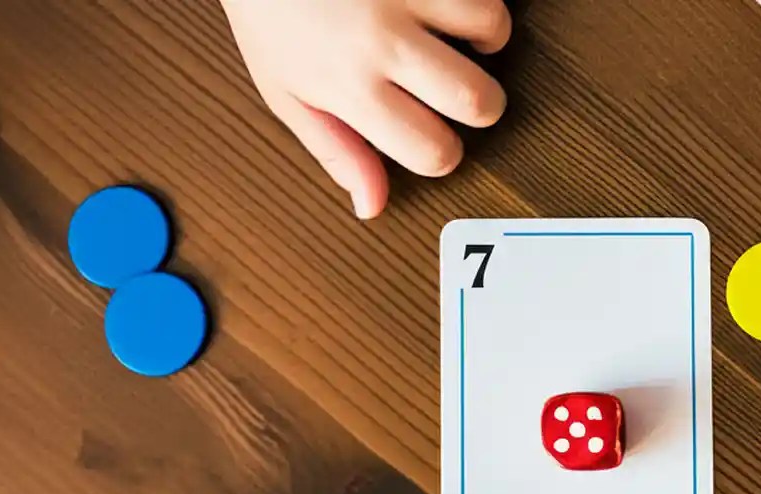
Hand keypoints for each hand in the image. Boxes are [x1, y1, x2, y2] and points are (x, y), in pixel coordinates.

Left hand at [222, 0, 510, 218]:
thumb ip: (336, 150)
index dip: (443, 152)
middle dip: (482, 104)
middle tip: (459, 89)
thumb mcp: (286, 92)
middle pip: (478, 101)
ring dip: (487, 36)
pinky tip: (452, 3)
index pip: (433, 151)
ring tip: (460, 35)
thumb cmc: (268, 14)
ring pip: (492, 29)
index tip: (434, 133)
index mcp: (348, 87)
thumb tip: (372, 205)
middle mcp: (380, 42)